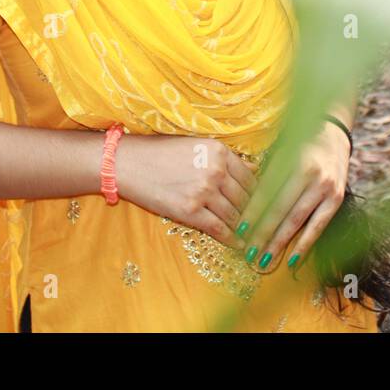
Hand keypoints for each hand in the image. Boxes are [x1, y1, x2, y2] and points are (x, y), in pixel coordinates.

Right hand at [114, 134, 257, 249]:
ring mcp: (204, 192)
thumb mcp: (197, 146)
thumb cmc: (160, 152)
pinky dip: (231, 239)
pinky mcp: (191, 212)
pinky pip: (219, 229)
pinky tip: (238, 244)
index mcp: (219, 151)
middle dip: (252, 212)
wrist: (129, 163)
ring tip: (249, 234)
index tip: (261, 204)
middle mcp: (216, 171)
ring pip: (235, 215)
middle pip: (246, 198)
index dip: (258, 193)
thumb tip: (254, 168)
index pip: (250, 177)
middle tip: (257, 222)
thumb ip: (226, 158)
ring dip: (242, 226)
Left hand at [236, 122, 351, 272]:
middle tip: (248, 253)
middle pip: (280, 209)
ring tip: (264, 260)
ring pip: (297, 221)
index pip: (267, 192)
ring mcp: (325, 187)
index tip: (239, 231)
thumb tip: (245, 208)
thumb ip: (267, 177)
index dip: (252, 213)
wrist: (333, 135)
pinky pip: (318, 227)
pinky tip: (291, 261)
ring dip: (279, 243)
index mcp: (291, 160)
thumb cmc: (299, 145)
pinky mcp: (337, 199)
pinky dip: (304, 246)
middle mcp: (310, 174)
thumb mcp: (280, 153)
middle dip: (262, 233)